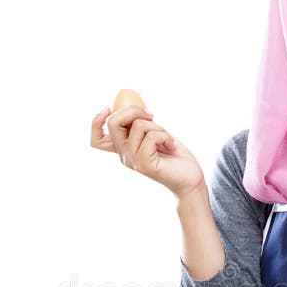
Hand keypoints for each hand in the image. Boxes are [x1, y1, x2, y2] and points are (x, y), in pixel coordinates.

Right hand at [90, 104, 204, 199]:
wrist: (189, 179)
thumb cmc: (174, 156)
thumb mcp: (155, 134)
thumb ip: (141, 125)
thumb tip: (136, 108)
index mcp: (123, 149)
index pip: (96, 140)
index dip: (96, 122)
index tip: (108, 108)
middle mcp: (124, 156)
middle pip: (113, 122)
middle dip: (134, 110)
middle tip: (152, 115)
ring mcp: (132, 161)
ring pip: (138, 125)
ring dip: (158, 126)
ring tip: (167, 138)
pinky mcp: (144, 165)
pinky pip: (152, 137)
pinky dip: (166, 136)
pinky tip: (171, 146)